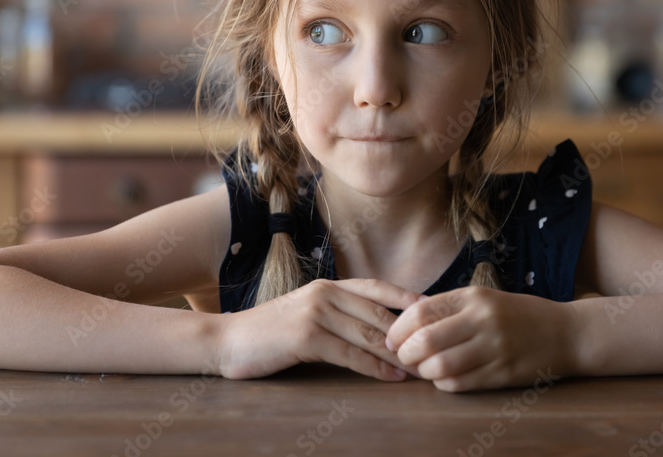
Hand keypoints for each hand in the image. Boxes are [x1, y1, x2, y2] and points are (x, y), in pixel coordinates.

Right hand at [216, 278, 423, 380]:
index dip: (407, 298)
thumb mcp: (305, 312)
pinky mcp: (307, 337)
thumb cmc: (269, 332)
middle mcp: (325, 293)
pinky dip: (376, 367)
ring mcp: (316, 313)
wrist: (226, 341)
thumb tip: (372, 325)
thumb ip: (335, 312)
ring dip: (400, 354)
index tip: (435, 311)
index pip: (377, 287)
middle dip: (410, 334)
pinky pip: (351, 354)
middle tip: (435, 349)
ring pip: (370, 334)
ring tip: (422, 368)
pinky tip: (392, 376)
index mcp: (327, 286)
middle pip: (379, 314)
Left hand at [385, 286, 577, 391]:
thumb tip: (406, 321)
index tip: (393, 338)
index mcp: (473, 296)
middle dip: (406, 353)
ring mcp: (494, 348)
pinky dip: (443, 383)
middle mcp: (482, 319)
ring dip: (424, 372)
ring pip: (439, 366)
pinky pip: (459, 384)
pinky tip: (445, 378)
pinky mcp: (503, 373)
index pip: (420, 311)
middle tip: (404, 357)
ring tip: (425, 369)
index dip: (399, 328)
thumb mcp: (484, 299)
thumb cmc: (518, 315)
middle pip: (425, 340)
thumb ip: (449, 307)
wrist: (566, 333)